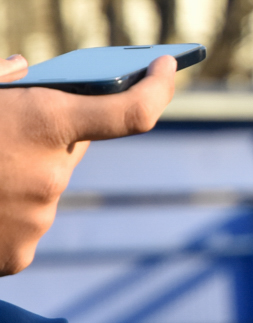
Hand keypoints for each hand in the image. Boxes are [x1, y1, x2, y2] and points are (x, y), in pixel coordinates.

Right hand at [0, 53, 176, 275]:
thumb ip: (4, 81)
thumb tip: (27, 73)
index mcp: (43, 123)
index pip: (133, 113)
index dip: (158, 89)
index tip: (166, 67)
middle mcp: (51, 175)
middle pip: (73, 148)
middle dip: (50, 135)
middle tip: (11, 129)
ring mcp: (37, 220)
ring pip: (45, 187)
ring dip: (21, 175)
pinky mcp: (19, 254)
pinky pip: (25, 223)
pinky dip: (4, 212)